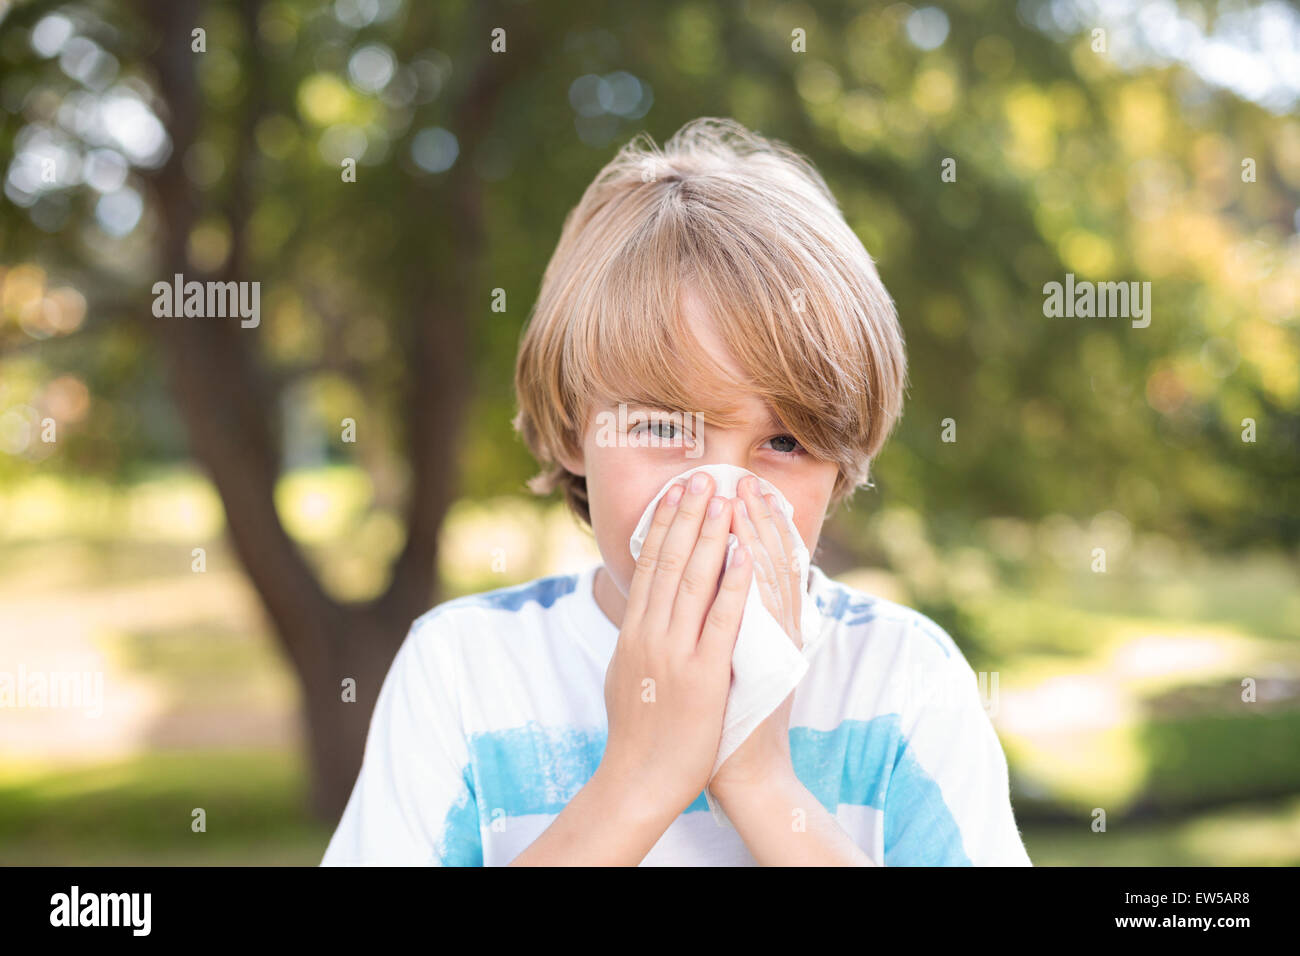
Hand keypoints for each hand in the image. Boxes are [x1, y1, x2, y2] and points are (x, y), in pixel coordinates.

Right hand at [599, 470, 755, 817]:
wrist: (639, 781)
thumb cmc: (637, 732)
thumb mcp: (625, 674)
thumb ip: (636, 637)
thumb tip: (640, 606)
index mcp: (633, 632)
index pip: (650, 565)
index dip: (666, 525)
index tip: (678, 492)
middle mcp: (651, 634)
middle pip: (671, 561)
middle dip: (690, 516)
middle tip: (704, 478)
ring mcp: (676, 653)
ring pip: (695, 580)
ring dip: (712, 535)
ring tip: (726, 498)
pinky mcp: (702, 674)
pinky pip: (721, 620)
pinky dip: (733, 583)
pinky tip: (743, 554)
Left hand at [709, 474, 803, 800]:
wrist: (748, 775)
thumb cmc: (734, 722)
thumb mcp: (740, 666)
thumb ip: (737, 628)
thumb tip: (726, 592)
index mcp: (772, 631)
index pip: (769, 564)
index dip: (759, 525)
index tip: (744, 489)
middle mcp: (777, 634)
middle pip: (767, 563)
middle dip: (751, 518)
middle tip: (738, 478)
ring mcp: (769, 650)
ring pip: (763, 579)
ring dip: (749, 534)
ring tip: (735, 495)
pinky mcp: (755, 669)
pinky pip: (754, 615)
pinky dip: (749, 579)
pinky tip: (744, 549)